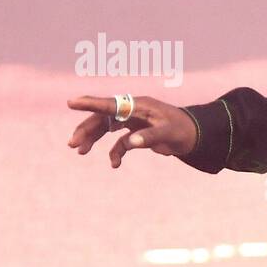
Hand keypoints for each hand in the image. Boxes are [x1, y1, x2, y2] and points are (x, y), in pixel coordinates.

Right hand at [66, 94, 197, 167]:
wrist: (196, 136)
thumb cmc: (183, 130)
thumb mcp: (169, 133)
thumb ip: (150, 137)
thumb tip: (130, 143)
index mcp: (138, 106)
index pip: (110, 104)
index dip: (90, 103)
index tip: (71, 102)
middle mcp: (133, 111)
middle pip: (103, 118)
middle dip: (87, 130)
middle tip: (73, 144)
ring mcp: (134, 121)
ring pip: (107, 128)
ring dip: (93, 139)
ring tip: (80, 151)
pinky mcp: (137, 133)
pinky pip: (120, 142)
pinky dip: (115, 152)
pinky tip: (114, 164)